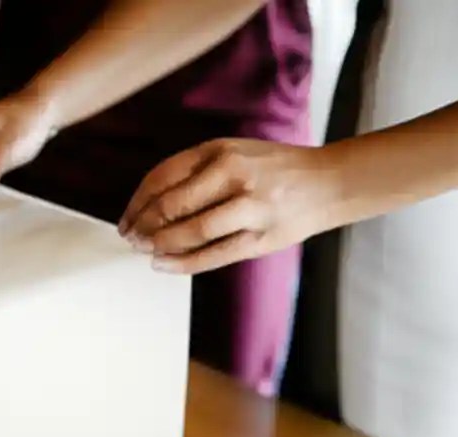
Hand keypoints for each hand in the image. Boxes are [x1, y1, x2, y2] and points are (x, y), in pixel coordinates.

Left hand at [118, 139, 336, 273]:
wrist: (330, 182)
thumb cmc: (273, 170)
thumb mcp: (233, 153)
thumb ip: (194, 173)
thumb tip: (148, 206)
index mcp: (221, 151)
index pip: (163, 177)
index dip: (137, 202)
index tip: (126, 219)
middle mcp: (235, 174)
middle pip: (172, 204)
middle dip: (144, 226)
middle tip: (131, 238)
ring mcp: (250, 207)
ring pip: (191, 231)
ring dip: (160, 245)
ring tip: (145, 250)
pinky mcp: (262, 237)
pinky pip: (214, 254)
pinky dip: (182, 263)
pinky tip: (163, 264)